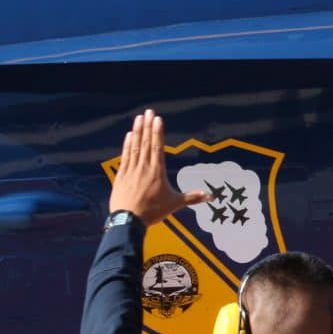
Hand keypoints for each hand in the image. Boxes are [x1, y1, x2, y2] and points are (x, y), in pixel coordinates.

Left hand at [109, 110, 209, 225]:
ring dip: (137, 131)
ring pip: (135, 146)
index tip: (158, 119)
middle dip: (148, 126)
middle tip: (149, 112)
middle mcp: (144, 167)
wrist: (128, 221)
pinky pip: (125, 156)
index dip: (157, 132)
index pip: (157, 147)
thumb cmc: (152, 212)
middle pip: (146, 143)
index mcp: (157, 171)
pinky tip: (129, 135)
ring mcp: (131, 170)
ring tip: (139, 118)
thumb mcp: (174, 204)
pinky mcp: (121, 175)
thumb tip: (211, 196)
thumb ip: (192, 197)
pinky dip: (127, 145)